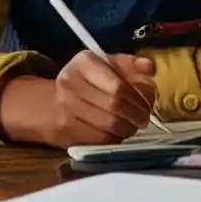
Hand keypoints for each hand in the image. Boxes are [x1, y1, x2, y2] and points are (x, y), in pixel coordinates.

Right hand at [3, 51, 155, 148]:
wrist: (50, 105)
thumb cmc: (86, 82)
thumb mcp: (105, 65)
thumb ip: (130, 64)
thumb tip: (150, 68)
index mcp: (83, 62)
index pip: (118, 85)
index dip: (137, 97)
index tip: (147, 103)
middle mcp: (70, 83)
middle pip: (115, 105)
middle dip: (136, 114)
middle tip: (144, 118)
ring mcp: (66, 109)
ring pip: (109, 125)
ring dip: (127, 128)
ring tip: (132, 125)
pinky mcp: (66, 131)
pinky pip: (100, 139)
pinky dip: (115, 137)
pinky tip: (118, 132)